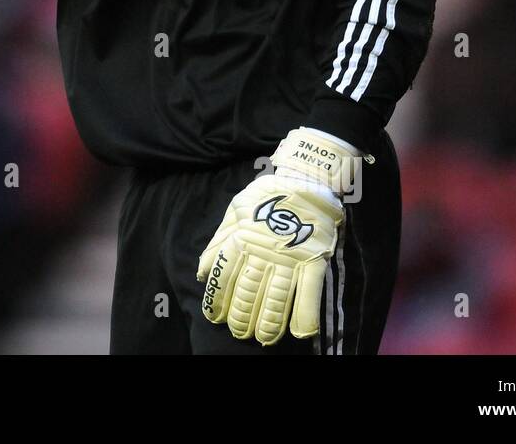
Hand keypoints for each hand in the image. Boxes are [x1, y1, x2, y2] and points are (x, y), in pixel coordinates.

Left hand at [196, 127, 364, 344]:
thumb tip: (200, 272)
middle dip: (242, 317)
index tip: (215, 317)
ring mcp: (290, 258)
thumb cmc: (267, 194)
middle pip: (249, 292)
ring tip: (262, 338)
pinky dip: (305, 315)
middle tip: (239, 333)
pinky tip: (301, 334)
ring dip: (269, 323)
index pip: (224, 276)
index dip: (218, 300)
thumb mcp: (235, 212)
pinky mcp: (315, 260)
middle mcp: (263, 252)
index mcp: (241, 239)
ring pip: (276, 298)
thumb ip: (217, 243)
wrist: (306, 176)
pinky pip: (310, 292)